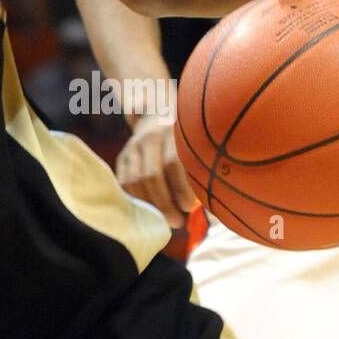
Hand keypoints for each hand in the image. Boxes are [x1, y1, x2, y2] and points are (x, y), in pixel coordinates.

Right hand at [116, 112, 198, 227]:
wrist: (157, 116)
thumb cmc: (186, 141)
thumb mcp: (196, 147)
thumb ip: (201, 173)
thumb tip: (215, 211)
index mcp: (174, 132)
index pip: (174, 164)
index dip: (182, 190)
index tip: (190, 208)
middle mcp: (151, 137)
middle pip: (152, 175)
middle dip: (165, 204)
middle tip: (176, 222)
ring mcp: (133, 146)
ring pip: (135, 180)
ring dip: (150, 205)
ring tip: (164, 219)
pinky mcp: (123, 156)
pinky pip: (125, 182)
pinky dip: (136, 199)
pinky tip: (149, 210)